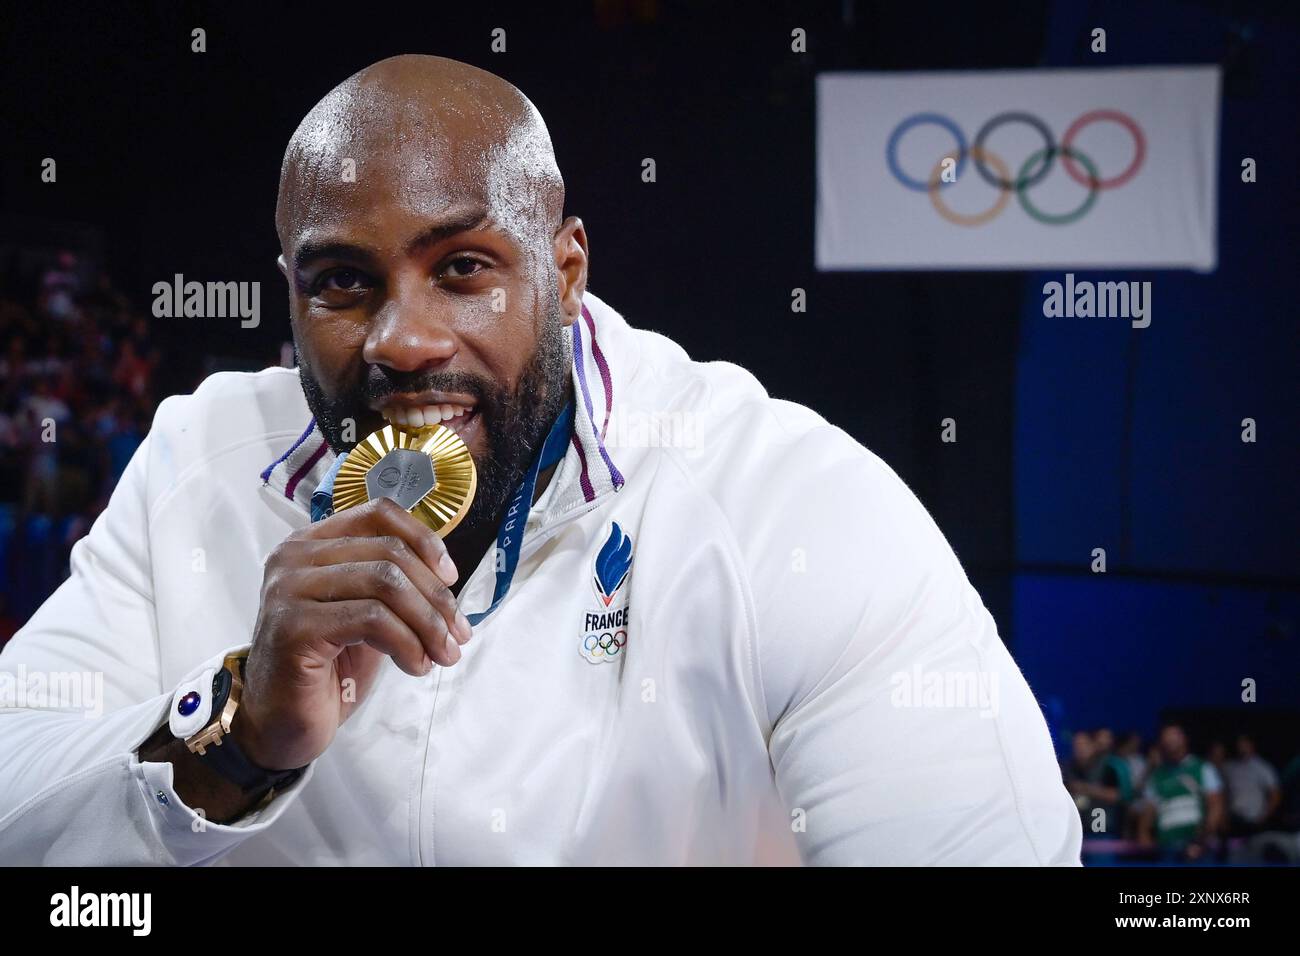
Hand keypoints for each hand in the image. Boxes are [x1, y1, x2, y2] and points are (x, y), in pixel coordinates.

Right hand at [235, 497, 471, 769]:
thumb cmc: (328, 669)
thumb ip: (393, 585)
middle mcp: (294, 558)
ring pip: (385, 583)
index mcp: (312, 544)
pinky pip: (371, 620)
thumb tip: (446, 576)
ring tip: (443, 654)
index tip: (450, 578)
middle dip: (436, 596)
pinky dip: (407, 643)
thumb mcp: (367, 614)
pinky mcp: (294, 626)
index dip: (423, 540)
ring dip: (428, 623)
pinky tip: (415, 666)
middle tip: (458, 635)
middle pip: (389, 553)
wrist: (280, 724)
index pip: (378, 514)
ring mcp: (289, 590)